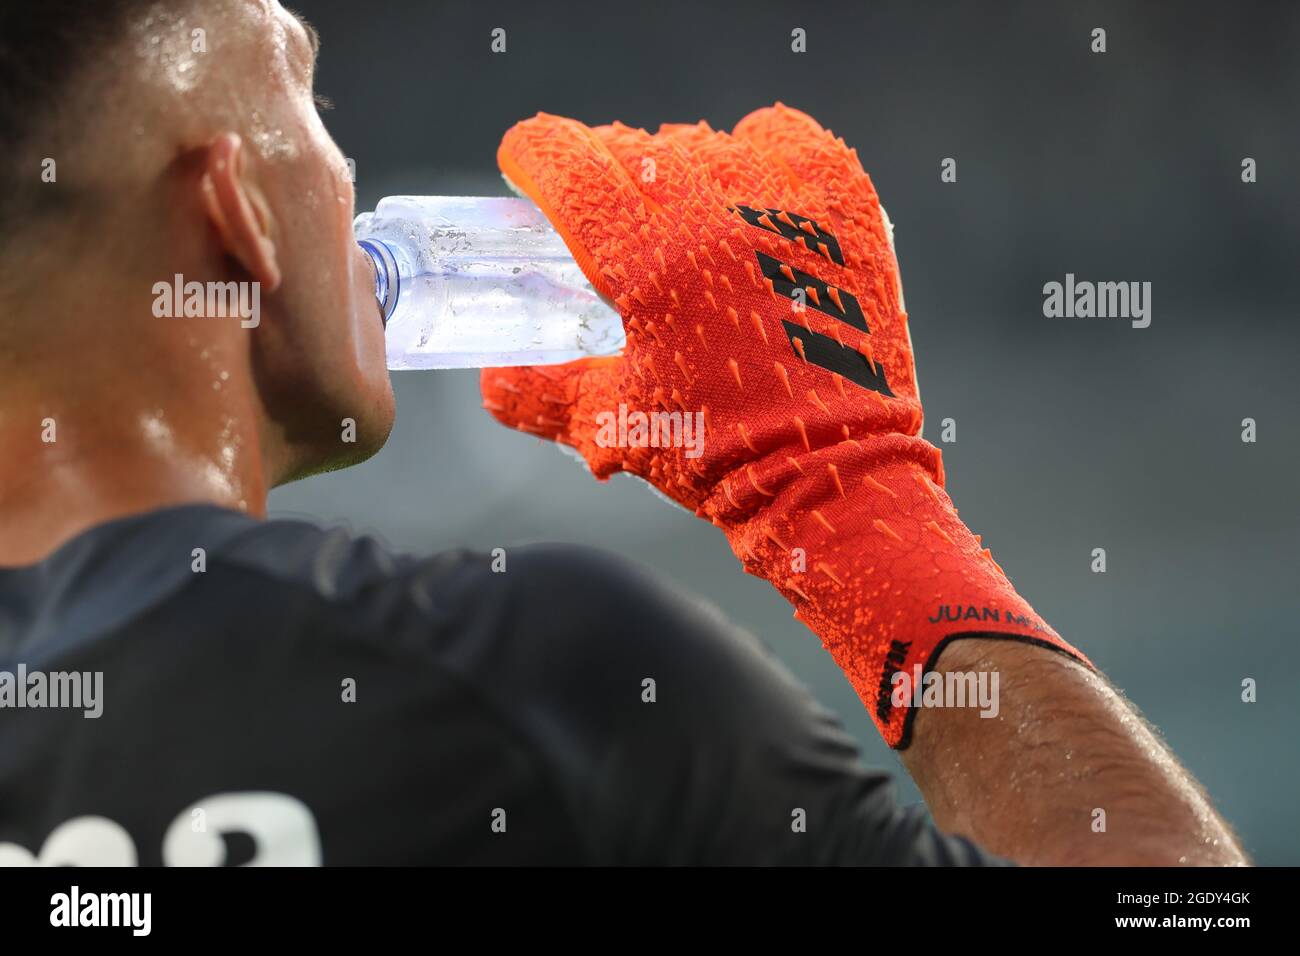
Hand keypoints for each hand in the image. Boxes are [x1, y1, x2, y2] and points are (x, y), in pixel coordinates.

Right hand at [483, 103, 1090, 745]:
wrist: (832, 479)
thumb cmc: (724, 456)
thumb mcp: (614, 428)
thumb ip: (542, 397)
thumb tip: (494, 383)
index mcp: (652, 269)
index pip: (573, 170)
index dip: (537, 154)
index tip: (525, 159)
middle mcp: (719, 223)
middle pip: (635, 149)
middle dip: (601, 164)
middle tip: (597, 198)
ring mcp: (788, 214)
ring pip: (709, 145)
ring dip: (676, 163)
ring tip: (674, 204)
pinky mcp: (845, 219)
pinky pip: (794, 140)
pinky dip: (762, 146)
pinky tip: (748, 175)